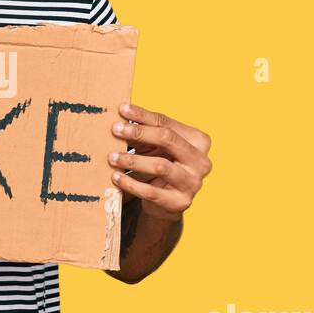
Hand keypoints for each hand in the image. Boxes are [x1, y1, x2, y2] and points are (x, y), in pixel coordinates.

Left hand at [107, 102, 211, 222]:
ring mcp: (193, 183)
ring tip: (111, 157)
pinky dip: (130, 183)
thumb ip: (143, 133)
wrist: (165, 203)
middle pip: (168, 139)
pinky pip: (151, 191)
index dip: (143, 115)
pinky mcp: (180, 202)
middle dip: (140, 132)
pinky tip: (115, 177)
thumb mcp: (154, 147)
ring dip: (133, 159)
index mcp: (198, 141)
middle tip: (115, 129)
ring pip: (160, 165)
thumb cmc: (160, 165)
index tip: (122, 109)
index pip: (167, 123)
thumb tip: (121, 119)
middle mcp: (201, 161)